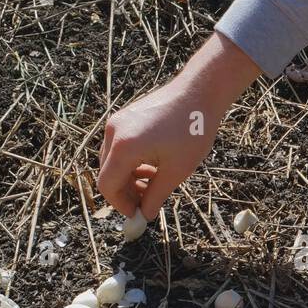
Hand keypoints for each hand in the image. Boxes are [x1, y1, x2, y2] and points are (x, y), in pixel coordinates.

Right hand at [97, 31, 260, 220]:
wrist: (200, 91)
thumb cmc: (192, 130)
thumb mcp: (176, 171)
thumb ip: (156, 196)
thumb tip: (145, 215)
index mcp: (124, 147)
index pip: (108, 185)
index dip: (120, 204)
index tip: (137, 215)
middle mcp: (114, 132)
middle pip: (108, 173)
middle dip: (125, 192)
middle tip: (146, 204)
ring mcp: (118, 122)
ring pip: (113, 161)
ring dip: (130, 178)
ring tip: (154, 184)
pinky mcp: (125, 117)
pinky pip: (120, 147)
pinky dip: (132, 162)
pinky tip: (153, 167)